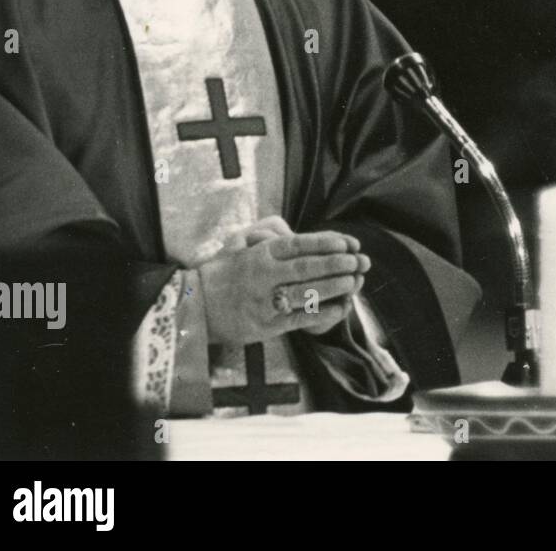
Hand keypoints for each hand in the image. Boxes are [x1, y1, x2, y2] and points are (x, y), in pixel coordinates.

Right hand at [197, 220, 369, 345]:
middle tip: (361, 262)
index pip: (300, 244)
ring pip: (309, 293)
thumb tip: (288, 228)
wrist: (193, 308)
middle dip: (339, 264)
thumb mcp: (238, 245)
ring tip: (356, 282)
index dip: (328, 243)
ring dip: (336, 287)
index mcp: (259, 254)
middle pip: (309, 268)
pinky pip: (302, 318)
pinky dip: (324, 312)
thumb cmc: (222, 274)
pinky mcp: (268, 326)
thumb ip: (264, 235)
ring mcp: (266, 302)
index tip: (349, 243)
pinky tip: (342, 307)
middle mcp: (264, 276)